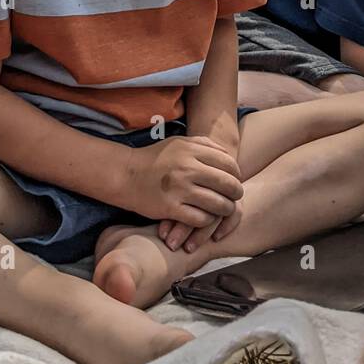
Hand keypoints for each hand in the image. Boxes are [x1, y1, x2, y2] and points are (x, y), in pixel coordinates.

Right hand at [158, 132, 240, 251]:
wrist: (126, 175)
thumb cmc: (156, 158)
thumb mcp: (179, 143)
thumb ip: (204, 144)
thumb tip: (228, 155)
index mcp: (190, 150)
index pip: (228, 163)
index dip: (236, 174)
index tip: (234, 180)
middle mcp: (186, 168)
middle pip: (227, 183)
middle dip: (235, 192)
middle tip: (235, 197)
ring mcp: (178, 189)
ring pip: (217, 204)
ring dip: (226, 209)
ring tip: (225, 209)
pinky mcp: (170, 208)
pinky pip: (201, 218)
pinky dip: (208, 220)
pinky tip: (207, 218)